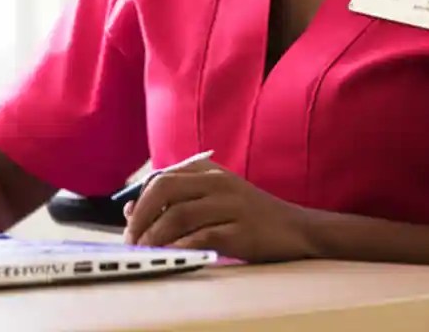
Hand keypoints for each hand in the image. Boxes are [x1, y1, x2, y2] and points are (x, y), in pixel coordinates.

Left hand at [122, 160, 314, 262]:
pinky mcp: (240, 230)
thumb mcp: (216, 199)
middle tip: (130, 240)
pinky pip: (200, 237)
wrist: (299, 229)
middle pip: (164, 189)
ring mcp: (230, 205)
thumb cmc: (252, 216)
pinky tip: (170, 257)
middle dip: (140, 215)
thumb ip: (180, 200)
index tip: (129, 222)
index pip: (161, 178)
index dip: (139, 201)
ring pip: (178, 215)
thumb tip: (130, 211)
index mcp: (208, 172)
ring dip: (154, 236)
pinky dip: (180, 248)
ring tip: (144, 253)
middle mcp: (217, 182)